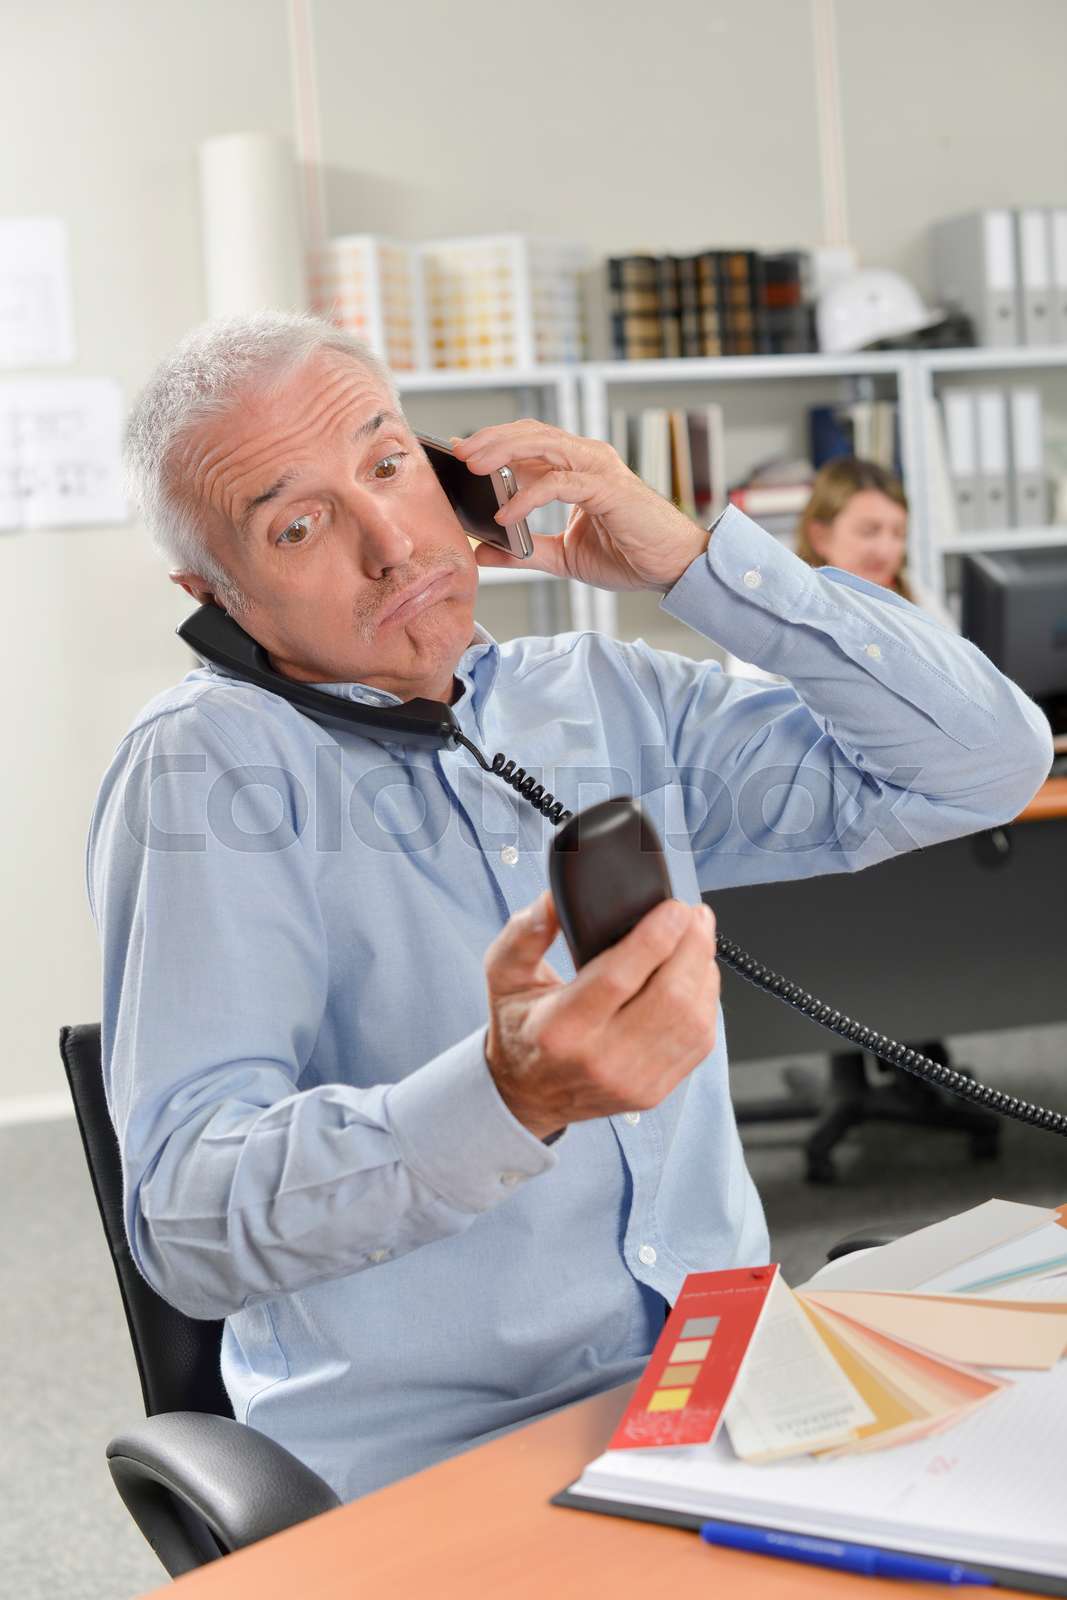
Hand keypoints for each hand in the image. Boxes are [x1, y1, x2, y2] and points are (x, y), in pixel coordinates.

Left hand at [450, 419, 710, 594]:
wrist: (674, 568)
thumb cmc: (629, 556)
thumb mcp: (563, 556)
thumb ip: (524, 551)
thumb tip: (481, 553)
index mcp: (577, 467)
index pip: (528, 442)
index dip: (492, 443)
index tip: (459, 455)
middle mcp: (587, 459)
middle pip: (530, 434)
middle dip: (490, 439)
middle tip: (458, 453)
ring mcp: (599, 469)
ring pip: (542, 445)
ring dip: (503, 453)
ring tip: (473, 469)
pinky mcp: (607, 488)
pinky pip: (558, 484)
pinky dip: (527, 496)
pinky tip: (505, 513)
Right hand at [483, 889, 719, 1139]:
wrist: (527, 1093)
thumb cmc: (520, 1027)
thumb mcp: (505, 974)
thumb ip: (525, 933)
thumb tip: (554, 900)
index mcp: (558, 1029)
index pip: (617, 979)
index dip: (655, 938)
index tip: (673, 908)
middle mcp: (599, 1060)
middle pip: (669, 998)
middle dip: (692, 947)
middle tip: (693, 916)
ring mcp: (632, 1080)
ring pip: (692, 1019)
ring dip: (704, 971)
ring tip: (697, 939)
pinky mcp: (655, 1090)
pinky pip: (699, 1042)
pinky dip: (707, 1001)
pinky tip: (697, 976)